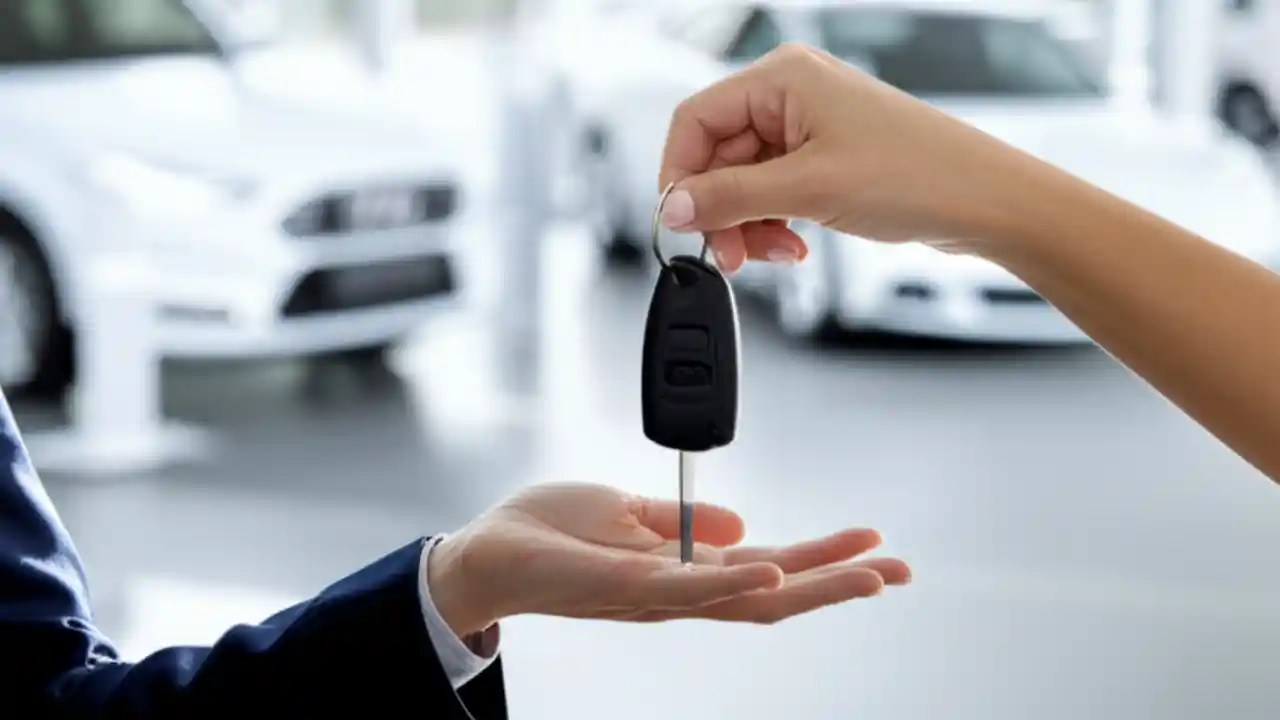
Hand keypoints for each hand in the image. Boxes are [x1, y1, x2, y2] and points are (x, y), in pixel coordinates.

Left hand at [428, 483, 908, 636]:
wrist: (484, 553)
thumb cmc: (549, 534)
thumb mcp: (626, 510)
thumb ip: (683, 520)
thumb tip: (742, 523)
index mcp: (684, 568)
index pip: (770, 567)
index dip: (824, 558)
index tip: (875, 542)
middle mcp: (678, 590)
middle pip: (775, 593)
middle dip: (840, 583)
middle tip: (899, 571)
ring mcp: (653, 594)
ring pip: (746, 599)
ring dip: (811, 586)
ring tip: (865, 575)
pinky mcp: (620, 587)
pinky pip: (687, 588)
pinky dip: (735, 581)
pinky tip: (776, 572)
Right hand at [658, 43, 1029, 272]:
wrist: (985, 202)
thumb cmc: (919, 174)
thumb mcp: (809, 189)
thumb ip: (730, 198)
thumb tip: (674, 208)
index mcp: (782, 78)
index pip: (695, 120)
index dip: (681, 175)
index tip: (682, 223)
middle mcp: (792, 95)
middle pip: (717, 157)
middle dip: (721, 211)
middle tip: (731, 255)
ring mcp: (810, 129)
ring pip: (744, 182)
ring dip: (749, 224)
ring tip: (775, 254)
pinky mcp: (826, 160)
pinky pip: (774, 193)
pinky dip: (775, 224)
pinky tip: (794, 247)